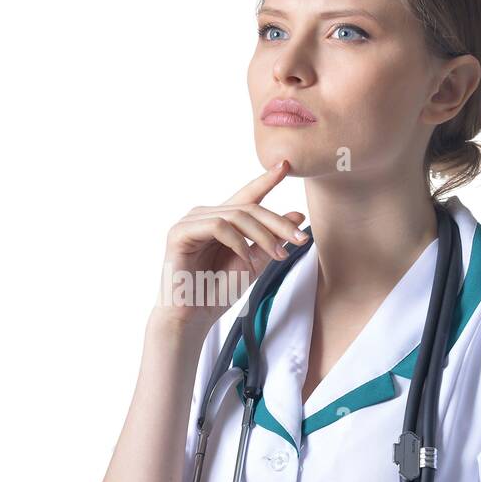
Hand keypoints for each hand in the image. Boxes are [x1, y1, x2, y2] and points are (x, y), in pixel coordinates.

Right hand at [155, 160, 308, 328]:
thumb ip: (272, 239)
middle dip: (278, 223)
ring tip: (277, 256)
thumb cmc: (216, 291)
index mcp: (221, 220)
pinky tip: (246, 260)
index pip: (248, 196)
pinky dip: (238, 242)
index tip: (286, 165)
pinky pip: (217, 226)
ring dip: (262, 235)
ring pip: (236, 215)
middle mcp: (205, 215)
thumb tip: (298, 215)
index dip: (266, 179)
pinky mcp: (180, 232)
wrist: (192, 316)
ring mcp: (190, 222)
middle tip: (301, 239)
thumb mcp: (254, 263)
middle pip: (249, 207)